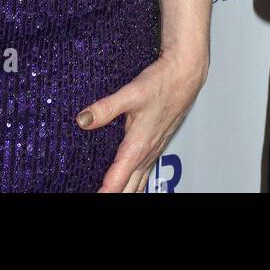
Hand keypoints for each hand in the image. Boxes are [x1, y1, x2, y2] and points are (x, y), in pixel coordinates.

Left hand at [76, 50, 207, 192]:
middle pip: (128, 189)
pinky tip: (128, 181)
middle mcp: (146, 153)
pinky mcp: (157, 145)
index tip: (89, 195)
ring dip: (124, 191)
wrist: (186, 74)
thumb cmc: (162, 83)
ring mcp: (154, 151)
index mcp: (137, 147)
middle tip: (96, 193)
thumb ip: (106, 108)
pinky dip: (134, 183)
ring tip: (109, 192)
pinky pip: (144, 174)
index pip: (116, 183)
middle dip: (113, 194)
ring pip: (138, 184)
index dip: (102, 193)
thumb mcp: (131, 93)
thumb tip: (83, 120)